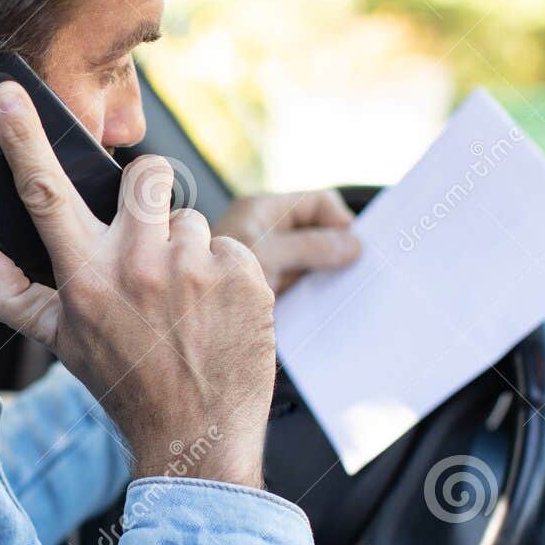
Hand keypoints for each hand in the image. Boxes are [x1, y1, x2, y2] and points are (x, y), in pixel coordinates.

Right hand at [0, 82, 275, 489]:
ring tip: (185, 301)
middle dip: (148, 196)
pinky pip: (230, 246)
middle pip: (145, 174)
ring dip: (188, 251)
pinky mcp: (244, 275)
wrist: (196, 435)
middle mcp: (137, 265)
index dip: (21, 136)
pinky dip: (225, 275)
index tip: (8, 95)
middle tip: (150, 240)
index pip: (44, 192)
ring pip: (191, 216)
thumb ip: (13, 293)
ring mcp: (194, 268)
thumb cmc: (124, 385)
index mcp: (84, 277)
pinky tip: (215, 313)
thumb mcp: (60, 343)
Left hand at [210, 190, 360, 293]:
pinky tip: (322, 307)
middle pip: (317, 230)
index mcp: (260, 212)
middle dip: (336, 248)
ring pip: (310, 258)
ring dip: (326, 272)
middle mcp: (262, 232)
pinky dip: (314, 291)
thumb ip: (310, 247)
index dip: (341, 221)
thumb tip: (353, 244)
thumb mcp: (266, 258)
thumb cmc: (211, 287)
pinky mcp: (264, 290)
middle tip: (355, 273)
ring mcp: (264, 261)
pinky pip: (300, 283)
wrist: (189, 341)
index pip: (318, 203)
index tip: (355, 249)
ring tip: (340, 292)